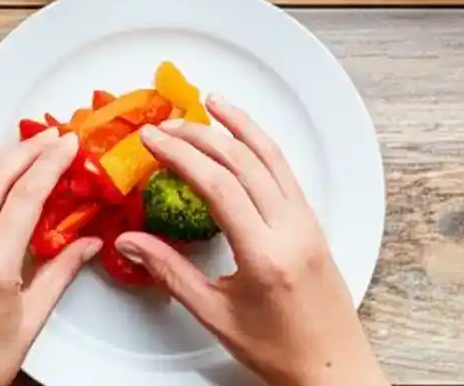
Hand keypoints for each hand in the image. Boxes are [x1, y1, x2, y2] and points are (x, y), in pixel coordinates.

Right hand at [119, 96, 388, 385]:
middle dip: (200, 136)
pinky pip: (286, 172)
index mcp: (265, 254)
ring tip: (212, 103)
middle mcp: (292, 230)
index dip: (181, 156)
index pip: (218, 187)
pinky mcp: (314, 224)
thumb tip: (130, 241)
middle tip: (165, 125)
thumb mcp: (214, 314)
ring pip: (272, 158)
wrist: (334, 369)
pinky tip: (244, 136)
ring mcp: (308, 223)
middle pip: (243, 163)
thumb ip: (169, 271)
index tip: (152, 139)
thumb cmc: (279, 350)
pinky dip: (262, 145)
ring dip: (239, 126)